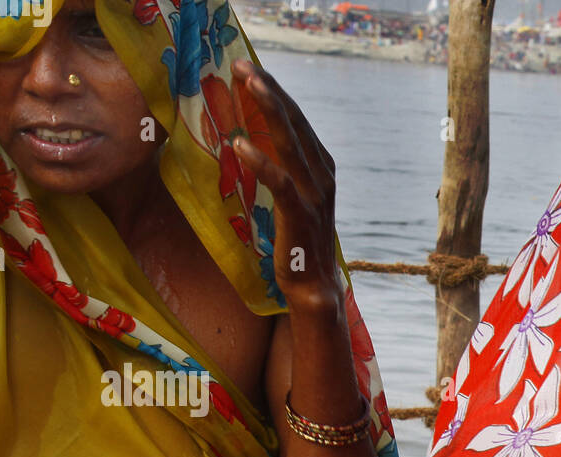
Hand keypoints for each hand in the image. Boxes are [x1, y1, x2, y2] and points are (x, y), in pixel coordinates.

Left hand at [231, 58, 341, 308]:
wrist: (315, 288)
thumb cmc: (297, 245)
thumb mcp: (293, 200)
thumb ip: (282, 172)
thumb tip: (252, 143)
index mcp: (322, 169)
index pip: (297, 121)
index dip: (275, 92)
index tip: (250, 68)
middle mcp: (322, 177)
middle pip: (295, 122)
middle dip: (269, 89)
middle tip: (242, 63)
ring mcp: (313, 196)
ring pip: (290, 143)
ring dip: (268, 108)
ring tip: (246, 82)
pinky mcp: (300, 216)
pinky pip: (279, 182)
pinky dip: (260, 161)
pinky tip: (238, 143)